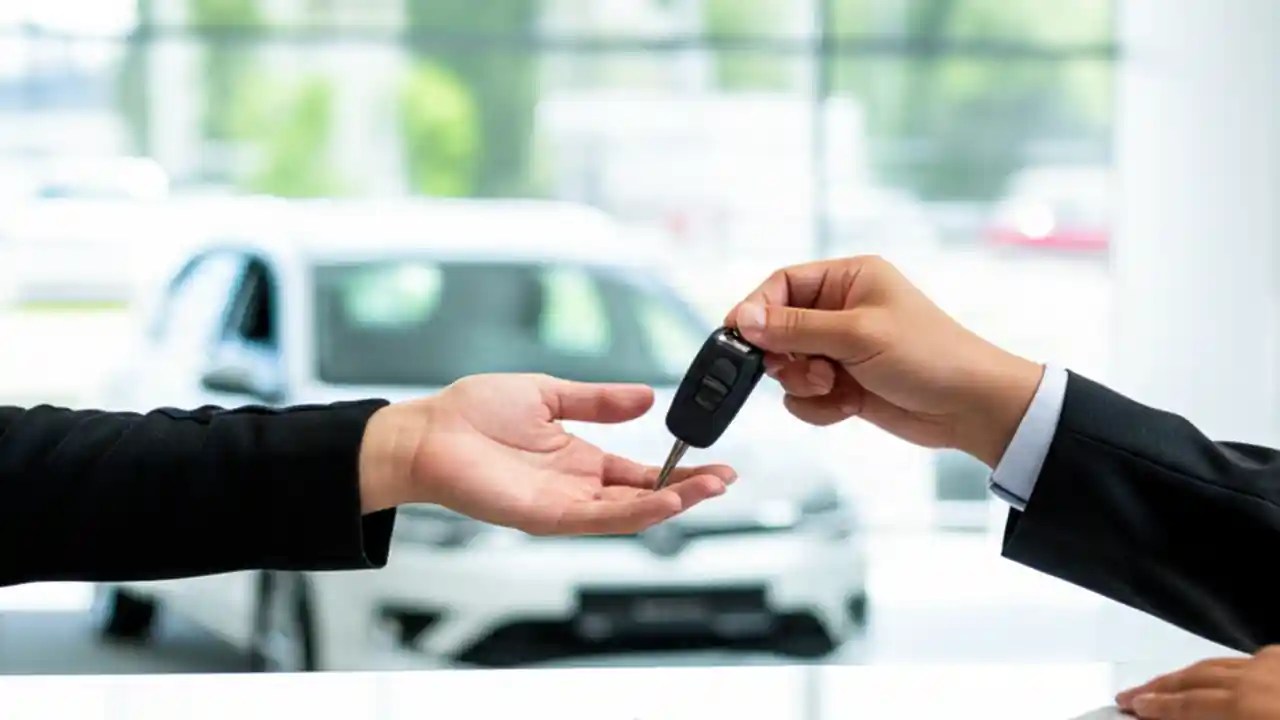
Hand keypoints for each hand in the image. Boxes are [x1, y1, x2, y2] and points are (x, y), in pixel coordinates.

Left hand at [358, 373, 735, 534]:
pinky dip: (636, 512)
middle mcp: (575, 487)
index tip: (714, 462)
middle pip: (644, 497)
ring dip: (672, 502)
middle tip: (726, 479)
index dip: (679, 470)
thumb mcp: (549, 394)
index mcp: (578, 459)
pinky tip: (665, 500)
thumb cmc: (471, 413)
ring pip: (629, 513)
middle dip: (689, 490)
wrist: (426, 432)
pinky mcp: (545, 516)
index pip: (639, 472)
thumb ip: (598, 401)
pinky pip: (599, 519)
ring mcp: (562, 504)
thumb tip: (645, 398)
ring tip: (709, 489)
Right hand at [724, 255, 1044, 466]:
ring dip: (804, 384)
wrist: (971, 409)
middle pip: (778, 328)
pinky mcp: (843, 383)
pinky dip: (819, 406)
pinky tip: (848, 406)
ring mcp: (841, 349)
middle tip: (803, 370)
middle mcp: (841, 309)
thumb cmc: (929, 357)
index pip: (782, 284)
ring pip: (788, 366)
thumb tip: (743, 319)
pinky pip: (804, 395)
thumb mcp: (857, 335)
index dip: (757, 309)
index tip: (739, 336)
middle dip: (785, 356)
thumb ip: (796, 328)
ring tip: (836, 388)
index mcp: (848, 279)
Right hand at [1115, 647, 1279, 718]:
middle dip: (1159, 686)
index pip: (1188, 704)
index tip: (1131, 705)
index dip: (1157, 706)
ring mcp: (1271, 662)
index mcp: (1243, 705)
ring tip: (1163, 682)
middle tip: (1130, 694)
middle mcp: (1252, 676)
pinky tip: (1218, 673)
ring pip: (1216, 663)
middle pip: (1194, 678)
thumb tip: (1179, 716)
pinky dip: (1222, 668)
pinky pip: (1244, 659)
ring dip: (1185, 674)